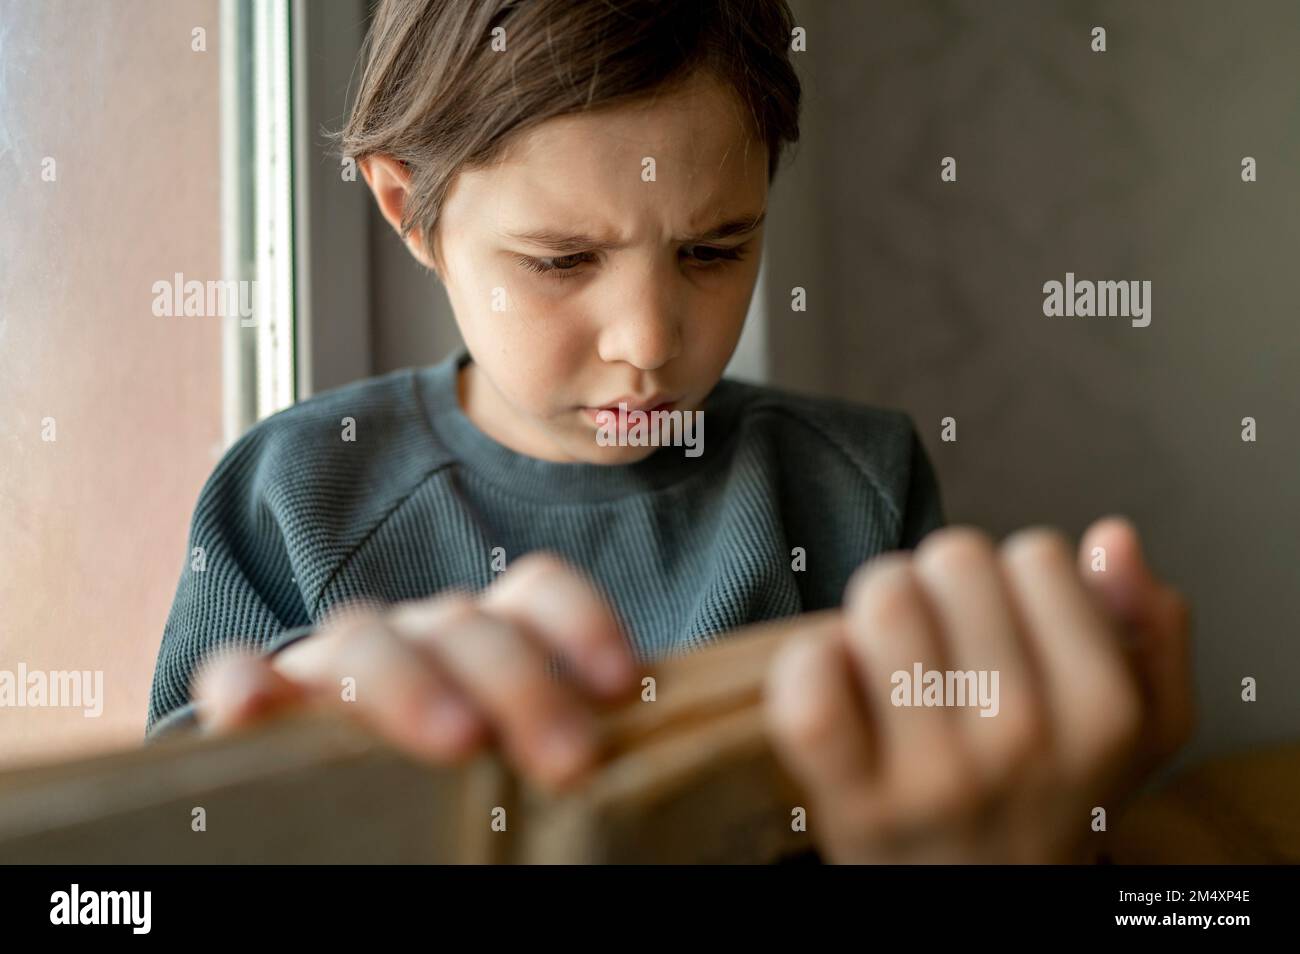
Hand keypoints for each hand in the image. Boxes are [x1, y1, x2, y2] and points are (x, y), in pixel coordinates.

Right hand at [191, 553, 639, 790]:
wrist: (348, 785)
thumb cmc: (457, 769)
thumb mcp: (521, 746)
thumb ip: (560, 737)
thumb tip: (630, 768)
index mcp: (489, 637)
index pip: (537, 592)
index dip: (583, 623)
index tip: (624, 687)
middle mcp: (420, 635)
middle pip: (468, 624)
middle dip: (523, 682)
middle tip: (570, 759)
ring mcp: (339, 659)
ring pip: (368, 637)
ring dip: (413, 682)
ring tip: (459, 741)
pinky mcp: (267, 697)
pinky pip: (242, 671)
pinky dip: (246, 682)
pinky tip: (253, 711)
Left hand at [763, 518, 1193, 862]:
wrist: (979, 905)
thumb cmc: (1042, 802)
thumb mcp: (1136, 734)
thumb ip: (1147, 632)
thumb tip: (1110, 539)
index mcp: (1103, 711)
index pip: (1037, 555)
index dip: (1010, 583)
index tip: (1000, 632)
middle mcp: (1025, 740)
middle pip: (953, 560)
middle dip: (937, 588)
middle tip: (937, 647)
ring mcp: (936, 774)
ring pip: (884, 599)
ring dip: (873, 617)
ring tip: (886, 667)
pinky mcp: (852, 797)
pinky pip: (812, 673)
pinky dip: (809, 665)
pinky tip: (837, 690)